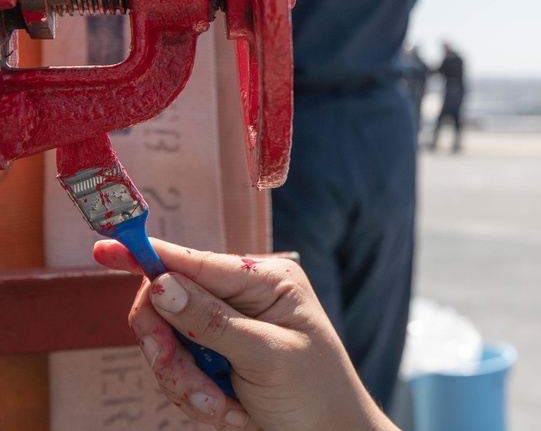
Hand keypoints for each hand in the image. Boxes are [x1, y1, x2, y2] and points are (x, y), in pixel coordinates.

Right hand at [94, 238, 396, 430]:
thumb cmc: (314, 391)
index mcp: (264, 281)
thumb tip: (161, 285)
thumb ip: (212, 321)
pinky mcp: (214, 361)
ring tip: (226, 410)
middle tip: (190, 386)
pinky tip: (232, 414)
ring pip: (167, 346)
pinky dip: (196, 400)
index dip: (148, 256)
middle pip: (167, 304)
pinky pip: (177, 374)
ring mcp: (225, 329)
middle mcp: (242, 297)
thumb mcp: (267, 355)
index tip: (106, 247)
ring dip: (188, 385)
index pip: (195, 261)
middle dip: (170, 351)